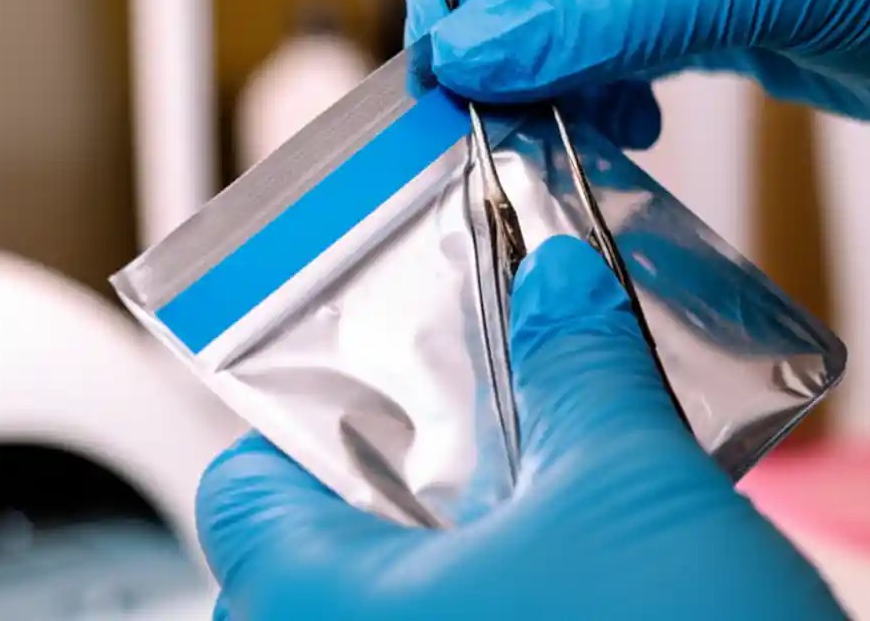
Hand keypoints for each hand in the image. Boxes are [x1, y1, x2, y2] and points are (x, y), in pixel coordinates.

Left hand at [195, 236, 844, 619]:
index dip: (295, 427)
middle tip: (460, 444)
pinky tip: (564, 586)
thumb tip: (555, 282)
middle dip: (383, 491)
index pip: (239, 492)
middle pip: (303, 557)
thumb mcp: (629, 489)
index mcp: (320, 606)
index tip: (363, 395)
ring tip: (527, 506)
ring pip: (377, 614)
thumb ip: (577, 369)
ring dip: (439, 557)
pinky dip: (481, 611)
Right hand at [406, 0, 869, 136]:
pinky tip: (624, 121)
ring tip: (556, 122)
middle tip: (487, 105)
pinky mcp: (701, 1)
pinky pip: (612, 45)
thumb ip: (599, 10)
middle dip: (501, 30)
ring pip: (560, 4)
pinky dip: (600, 91)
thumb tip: (474, 49)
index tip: (442, 53)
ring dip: (548, 73)